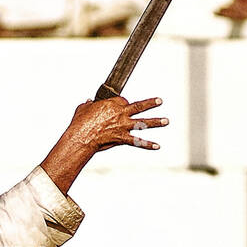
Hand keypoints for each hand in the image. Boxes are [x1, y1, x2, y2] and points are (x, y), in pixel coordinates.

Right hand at [40, 96, 168, 195]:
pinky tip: (157, 146)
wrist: (82, 137)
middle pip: (139, 106)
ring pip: (143, 123)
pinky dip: (147, 144)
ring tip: (166, 121)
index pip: (122, 101)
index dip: (122, 103)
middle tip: (160, 101)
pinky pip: (137, 141)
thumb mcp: (83, 109)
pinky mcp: (122, 138)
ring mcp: (123, 126)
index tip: (122, 105)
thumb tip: (88, 102)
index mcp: (112, 104)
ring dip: (156, 122)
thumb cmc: (80, 123)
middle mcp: (121, 114)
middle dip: (151, 103)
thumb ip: (88, 105)